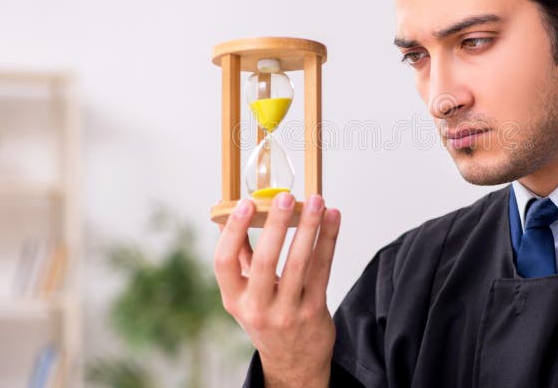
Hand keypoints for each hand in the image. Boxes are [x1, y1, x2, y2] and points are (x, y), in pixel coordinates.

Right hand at [214, 192, 340, 387]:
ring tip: (316, 201)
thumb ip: (240, 258)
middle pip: (265, 262)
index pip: (224, 263)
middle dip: (276, 226)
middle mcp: (258, 309)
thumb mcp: (246, 295)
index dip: (233, 231)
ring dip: (309, 228)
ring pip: (300, 263)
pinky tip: (332, 218)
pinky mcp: (314, 311)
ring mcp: (288, 312)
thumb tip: (230, 216)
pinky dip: (328, 240)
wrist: (294, 361)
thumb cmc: (268, 316)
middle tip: (285, 197)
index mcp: (235, 300)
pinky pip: (322, 269)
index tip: (246, 204)